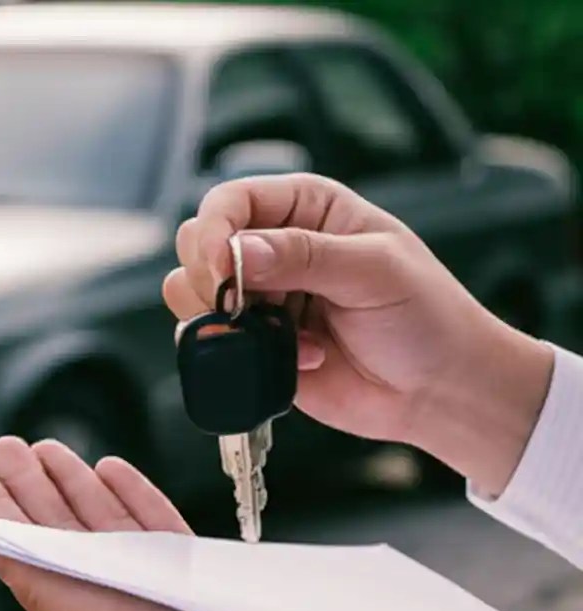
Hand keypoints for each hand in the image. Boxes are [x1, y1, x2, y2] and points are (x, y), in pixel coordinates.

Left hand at [0, 436, 340, 610]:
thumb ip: (40, 582)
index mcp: (81, 606)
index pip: (30, 548)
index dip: (3, 509)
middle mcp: (112, 591)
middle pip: (62, 526)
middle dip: (31, 483)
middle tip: (7, 447)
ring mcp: (153, 580)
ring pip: (104, 519)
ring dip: (74, 480)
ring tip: (50, 447)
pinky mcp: (192, 571)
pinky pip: (154, 523)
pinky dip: (132, 493)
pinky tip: (113, 469)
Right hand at [163, 174, 552, 495]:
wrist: (439, 390)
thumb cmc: (425, 317)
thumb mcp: (374, 270)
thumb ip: (304, 255)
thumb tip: (235, 251)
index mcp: (305, 208)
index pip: (229, 201)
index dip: (214, 231)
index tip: (222, 268)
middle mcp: (274, 247)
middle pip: (198, 243)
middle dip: (211, 277)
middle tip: (251, 304)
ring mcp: (261, 298)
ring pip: (190, 292)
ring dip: (227, 319)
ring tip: (286, 334)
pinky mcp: (254, 344)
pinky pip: (207, 340)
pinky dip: (237, 353)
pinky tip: (295, 359)